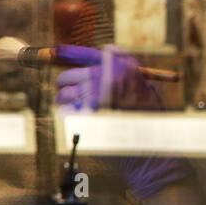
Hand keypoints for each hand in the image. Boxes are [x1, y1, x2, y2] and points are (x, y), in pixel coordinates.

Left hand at [54, 45, 189, 198]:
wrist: (151, 154)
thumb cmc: (150, 123)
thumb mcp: (147, 89)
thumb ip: (126, 71)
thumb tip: (108, 52)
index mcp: (122, 69)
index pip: (87, 54)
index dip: (68, 52)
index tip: (54, 50)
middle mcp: (105, 80)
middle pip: (67, 77)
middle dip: (66, 87)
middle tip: (71, 96)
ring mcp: (92, 98)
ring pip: (62, 96)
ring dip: (64, 103)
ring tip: (77, 111)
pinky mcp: (82, 118)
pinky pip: (63, 113)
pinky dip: (67, 118)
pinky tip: (80, 124)